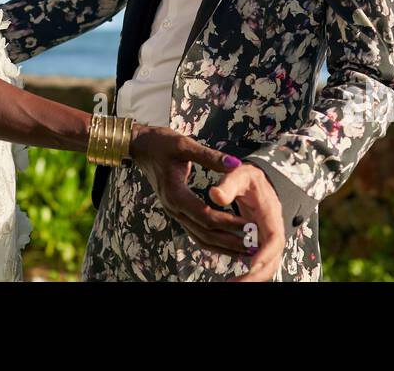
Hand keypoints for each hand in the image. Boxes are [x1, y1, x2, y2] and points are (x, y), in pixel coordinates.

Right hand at [129, 126, 250, 255]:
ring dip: (222, 246)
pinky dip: (212, 241)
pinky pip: (195, 232)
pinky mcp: (176, 211)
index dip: (228, 223)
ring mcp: (174, 212)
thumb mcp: (185, 144)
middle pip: (204, 233)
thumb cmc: (160, 143)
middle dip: (229, 241)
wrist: (139, 146)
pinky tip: (228, 244)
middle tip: (253, 245)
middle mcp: (173, 208)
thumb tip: (235, 163)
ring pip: (199, 237)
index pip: (205, 216)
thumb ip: (210, 156)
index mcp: (175, 193)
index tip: (249, 225)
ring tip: (245, 250)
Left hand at [209, 162, 284, 281]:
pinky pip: (259, 262)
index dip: (265, 253)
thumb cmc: (247, 176)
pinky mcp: (261, 244)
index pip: (273, 237)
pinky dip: (249, 273)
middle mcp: (273, 229)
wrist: (256, 180)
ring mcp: (268, 238)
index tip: (252, 266)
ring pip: (267, 264)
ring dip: (252, 278)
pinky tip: (234, 280)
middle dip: (257, 274)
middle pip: (273, 258)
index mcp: (270, 212)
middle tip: (237, 283)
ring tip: (231, 285)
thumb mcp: (238, 175)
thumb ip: (228, 184)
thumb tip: (215, 195)